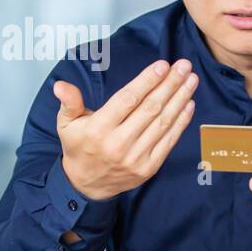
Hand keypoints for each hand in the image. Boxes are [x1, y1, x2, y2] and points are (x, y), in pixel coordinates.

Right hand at [53, 59, 197, 201]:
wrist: (87, 185)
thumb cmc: (79, 147)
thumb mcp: (66, 124)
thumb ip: (69, 102)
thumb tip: (60, 85)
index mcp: (98, 129)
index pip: (128, 100)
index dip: (147, 81)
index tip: (162, 65)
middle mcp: (118, 143)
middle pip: (150, 108)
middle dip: (170, 84)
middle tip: (184, 66)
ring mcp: (136, 157)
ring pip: (163, 122)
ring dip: (180, 99)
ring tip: (191, 80)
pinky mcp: (149, 167)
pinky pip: (168, 141)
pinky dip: (181, 121)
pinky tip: (189, 103)